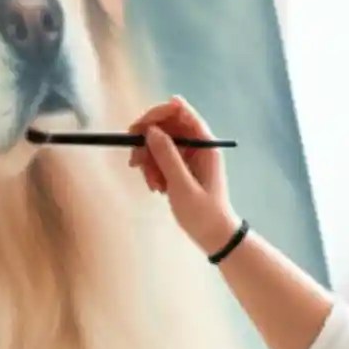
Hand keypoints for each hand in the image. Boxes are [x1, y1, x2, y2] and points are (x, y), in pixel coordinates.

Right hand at [128, 96, 240, 252]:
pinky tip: (156, 188)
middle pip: (166, 126)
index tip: (138, 128)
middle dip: (147, 142)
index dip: (158, 113)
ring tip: (152, 185)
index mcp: (205, 144)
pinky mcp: (181, 167)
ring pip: (159, 143)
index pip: (181, 112)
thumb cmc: (203, 213)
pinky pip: (160, 159)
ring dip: (149, 161)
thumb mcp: (182, 186)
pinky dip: (153, 171)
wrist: (214, 237)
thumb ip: (167, 156)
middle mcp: (197, 145)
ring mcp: (189, 156)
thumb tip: (151, 130)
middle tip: (134, 161)